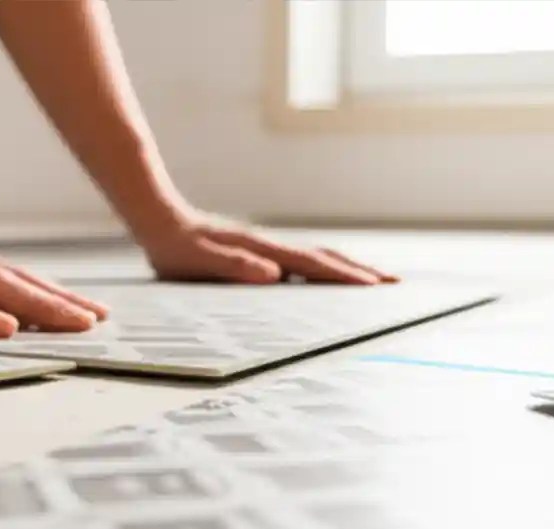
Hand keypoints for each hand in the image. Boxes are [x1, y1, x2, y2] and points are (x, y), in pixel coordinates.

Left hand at [134, 211, 398, 285]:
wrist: (159, 217)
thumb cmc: (177, 248)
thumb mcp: (201, 261)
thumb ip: (236, 267)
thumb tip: (274, 274)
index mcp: (264, 251)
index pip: (314, 265)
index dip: (345, 276)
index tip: (375, 286)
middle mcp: (272, 246)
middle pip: (326, 257)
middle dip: (361, 271)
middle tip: (394, 284)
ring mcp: (268, 247)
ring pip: (318, 256)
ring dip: (348, 268)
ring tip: (374, 281)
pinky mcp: (260, 252)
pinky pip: (302, 262)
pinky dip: (326, 269)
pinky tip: (328, 279)